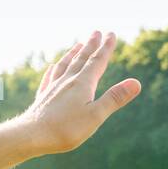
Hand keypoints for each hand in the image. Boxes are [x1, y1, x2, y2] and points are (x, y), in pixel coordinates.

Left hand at [22, 30, 141, 155]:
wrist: (31, 135)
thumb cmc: (65, 129)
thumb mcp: (96, 116)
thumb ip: (115, 98)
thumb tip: (136, 83)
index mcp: (82, 84)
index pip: (97, 61)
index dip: (106, 48)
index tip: (111, 34)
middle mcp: (67, 81)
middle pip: (80, 59)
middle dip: (90, 45)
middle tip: (96, 32)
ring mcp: (53, 88)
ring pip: (64, 65)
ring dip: (72, 54)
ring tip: (77, 45)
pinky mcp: (42, 97)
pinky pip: (49, 78)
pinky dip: (54, 70)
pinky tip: (53, 68)